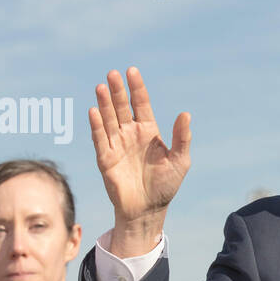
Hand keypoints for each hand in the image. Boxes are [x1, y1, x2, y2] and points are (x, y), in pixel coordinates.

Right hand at [89, 66, 190, 256]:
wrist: (148, 209)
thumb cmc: (166, 185)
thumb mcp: (180, 160)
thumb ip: (181, 137)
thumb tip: (185, 113)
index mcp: (149, 131)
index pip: (141, 104)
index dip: (137, 88)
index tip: (132, 71)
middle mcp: (130, 134)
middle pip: (122, 107)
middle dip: (118, 91)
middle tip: (112, 74)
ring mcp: (116, 145)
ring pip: (109, 119)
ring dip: (105, 104)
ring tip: (101, 87)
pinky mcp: (105, 159)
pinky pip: (100, 139)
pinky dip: (97, 125)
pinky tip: (94, 111)